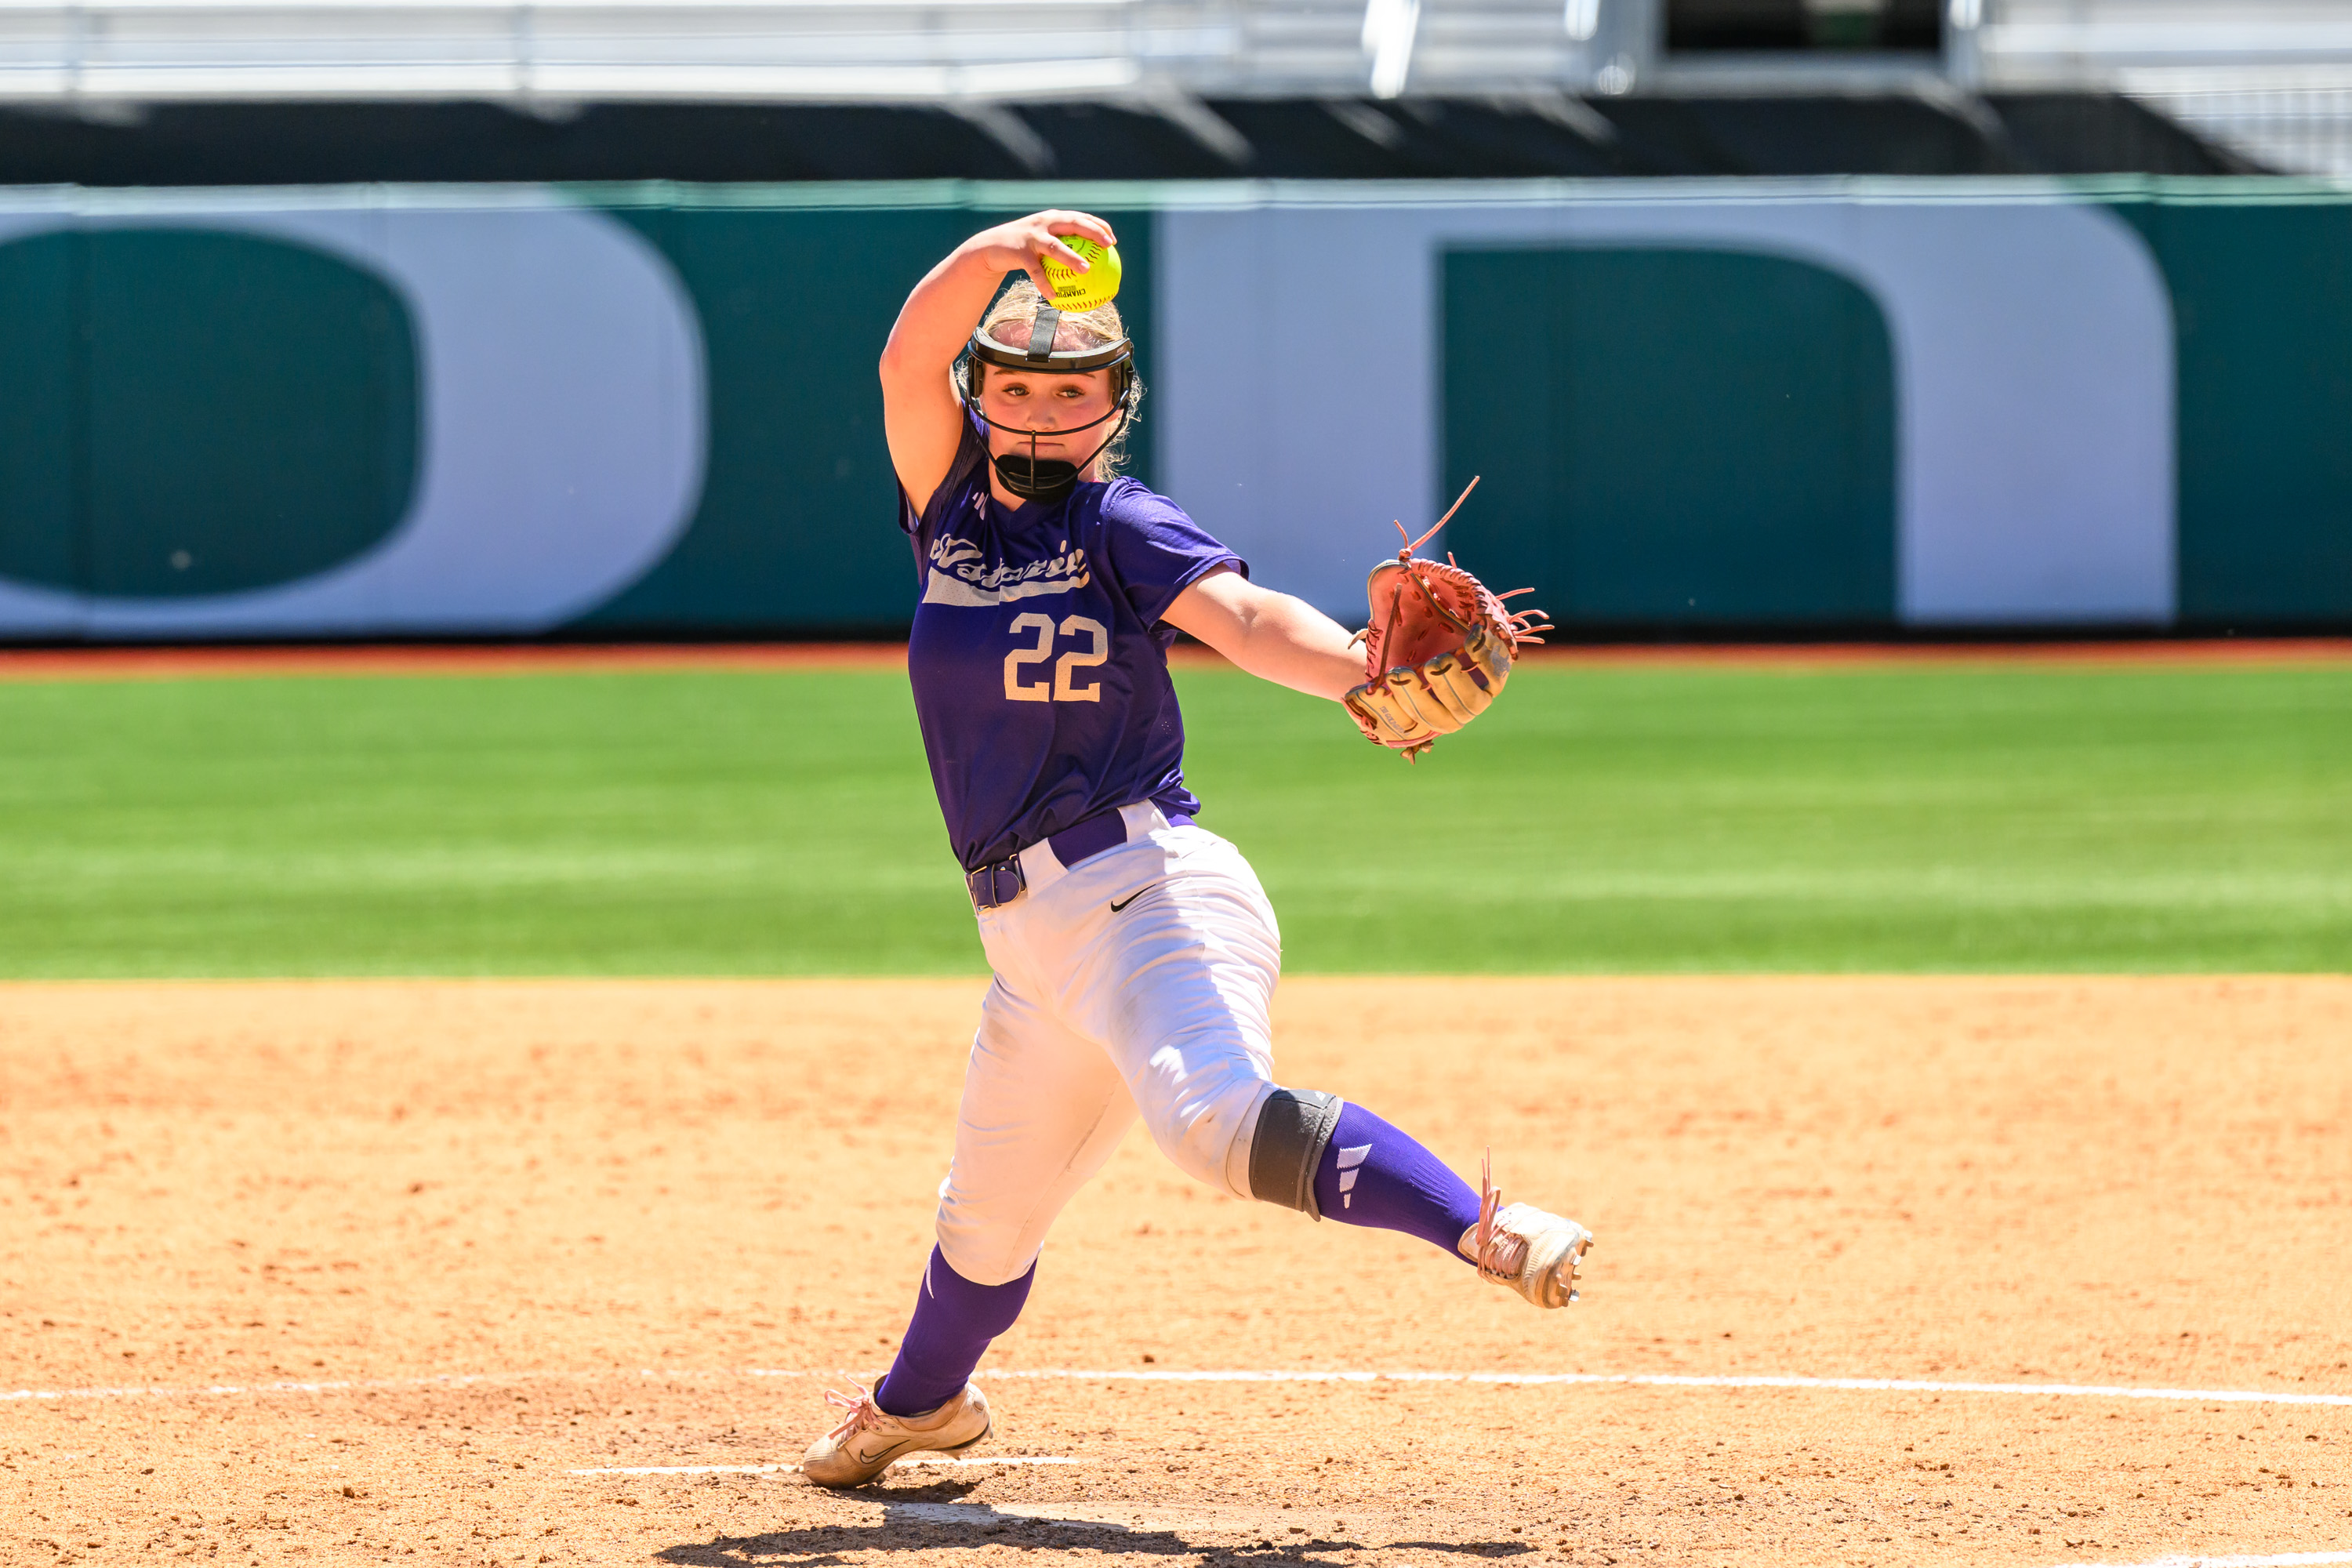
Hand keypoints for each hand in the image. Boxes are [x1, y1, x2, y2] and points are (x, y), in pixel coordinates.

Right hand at [962, 211, 1118, 300]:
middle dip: (1093, 231)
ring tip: (1086, 270)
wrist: (991, 247)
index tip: (1113, 239)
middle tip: (1109, 245)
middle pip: (1073, 223)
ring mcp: (1032, 236)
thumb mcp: (1042, 241)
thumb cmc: (1023, 248)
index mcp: (1053, 218)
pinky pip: (1035, 271)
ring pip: (1056, 247)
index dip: (1098, 225)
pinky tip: (1054, 297)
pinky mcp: (1020, 251)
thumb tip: (1087, 265)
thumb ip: (1061, 245)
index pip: (1080, 217)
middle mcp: (1044, 222)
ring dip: (1072, 258)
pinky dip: (1044, 284)